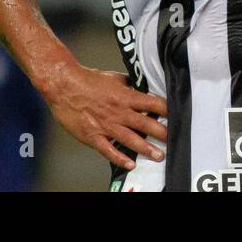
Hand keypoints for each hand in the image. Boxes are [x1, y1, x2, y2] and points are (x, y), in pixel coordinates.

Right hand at [39, 61, 167, 170]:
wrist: (64, 85)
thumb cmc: (88, 80)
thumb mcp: (115, 78)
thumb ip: (129, 85)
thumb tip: (142, 88)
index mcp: (125, 96)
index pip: (152, 103)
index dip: (166, 110)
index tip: (178, 115)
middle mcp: (118, 112)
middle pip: (145, 124)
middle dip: (162, 132)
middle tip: (174, 140)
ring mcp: (106, 125)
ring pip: (130, 139)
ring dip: (146, 148)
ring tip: (159, 156)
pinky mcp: (93, 135)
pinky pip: (108, 150)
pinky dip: (120, 157)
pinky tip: (131, 164)